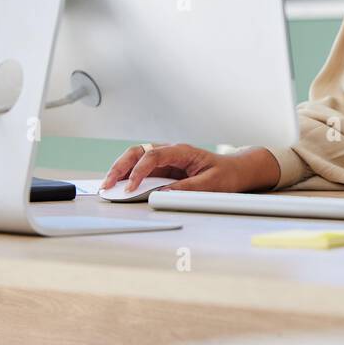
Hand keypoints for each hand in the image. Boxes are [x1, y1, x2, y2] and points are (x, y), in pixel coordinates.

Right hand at [100, 143, 279, 193]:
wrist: (236, 170)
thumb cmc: (226, 174)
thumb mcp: (212, 183)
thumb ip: (188, 188)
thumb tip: (163, 193)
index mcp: (183, 151)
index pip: (154, 156)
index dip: (139, 171)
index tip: (130, 188)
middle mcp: (171, 151)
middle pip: (138, 151)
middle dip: (120, 167)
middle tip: (107, 184)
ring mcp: (166, 158)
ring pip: (136, 157)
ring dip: (120, 170)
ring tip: (107, 186)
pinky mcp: (165, 167)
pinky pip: (142, 168)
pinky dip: (128, 175)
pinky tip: (118, 185)